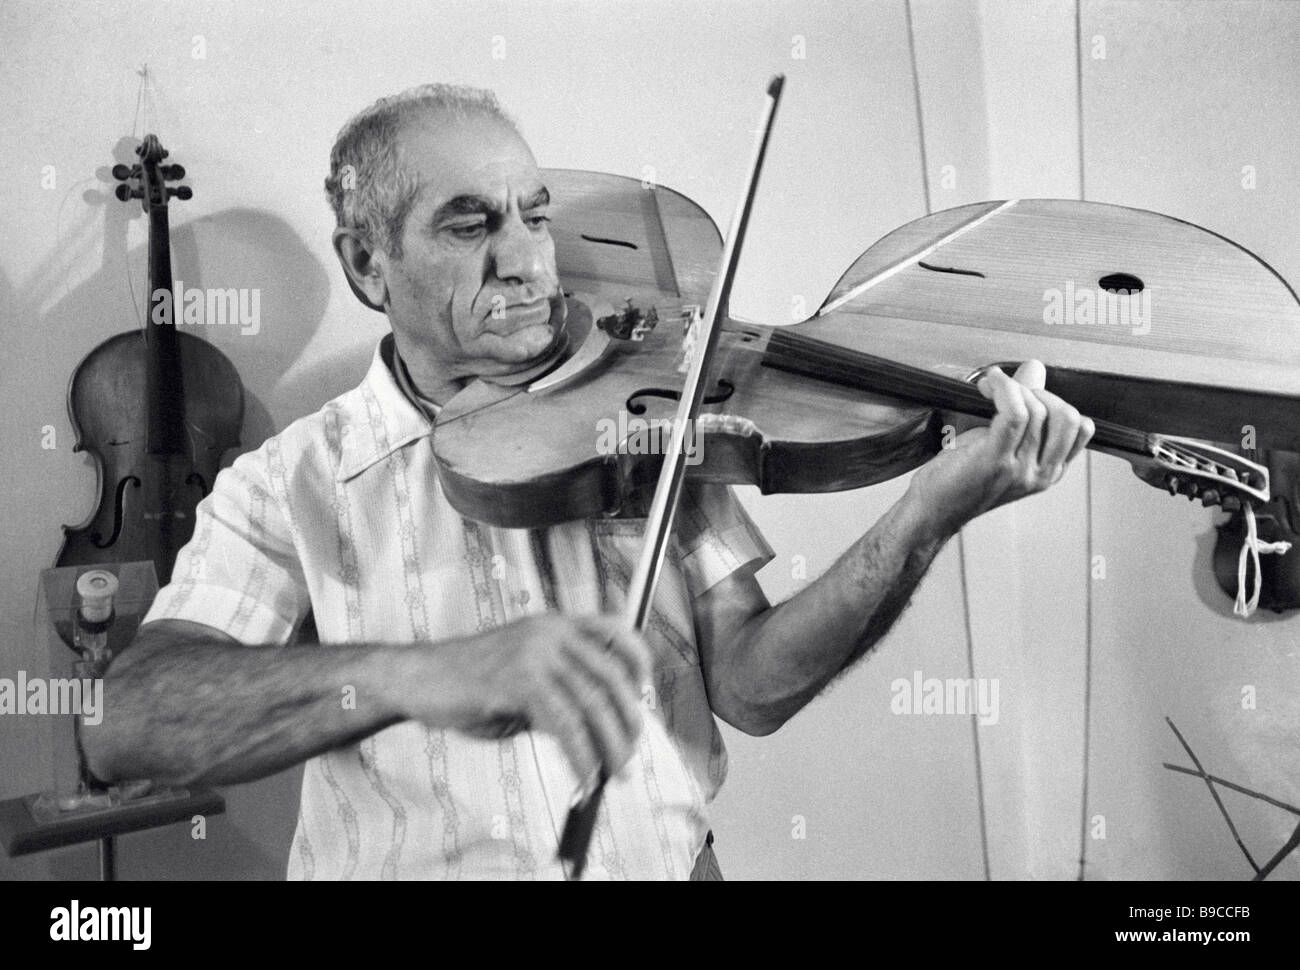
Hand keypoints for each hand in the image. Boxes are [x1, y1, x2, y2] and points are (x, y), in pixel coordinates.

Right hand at [400, 614, 650, 783]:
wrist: (418, 680)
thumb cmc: (470, 683)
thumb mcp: (524, 677)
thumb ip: (560, 690)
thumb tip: (604, 727)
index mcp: (553, 625)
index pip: (614, 630)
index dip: (638, 660)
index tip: (643, 694)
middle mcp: (549, 632)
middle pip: (610, 675)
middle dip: (628, 719)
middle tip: (630, 753)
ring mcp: (534, 654)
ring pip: (591, 702)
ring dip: (610, 744)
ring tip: (615, 773)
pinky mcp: (519, 682)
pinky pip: (565, 724)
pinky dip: (581, 756)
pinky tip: (584, 776)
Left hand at [906, 360, 1094, 535]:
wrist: (932, 511)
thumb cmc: (960, 478)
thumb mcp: (1000, 443)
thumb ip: (1024, 409)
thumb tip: (1035, 368)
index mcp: (1049, 473)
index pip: (1081, 428)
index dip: (1056, 400)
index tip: (1026, 393)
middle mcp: (1041, 475)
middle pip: (1066, 417)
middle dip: (1039, 392)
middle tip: (1008, 388)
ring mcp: (1021, 471)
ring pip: (1037, 411)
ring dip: (1012, 386)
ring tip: (989, 385)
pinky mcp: (996, 462)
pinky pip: (1014, 413)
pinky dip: (1003, 388)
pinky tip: (989, 383)